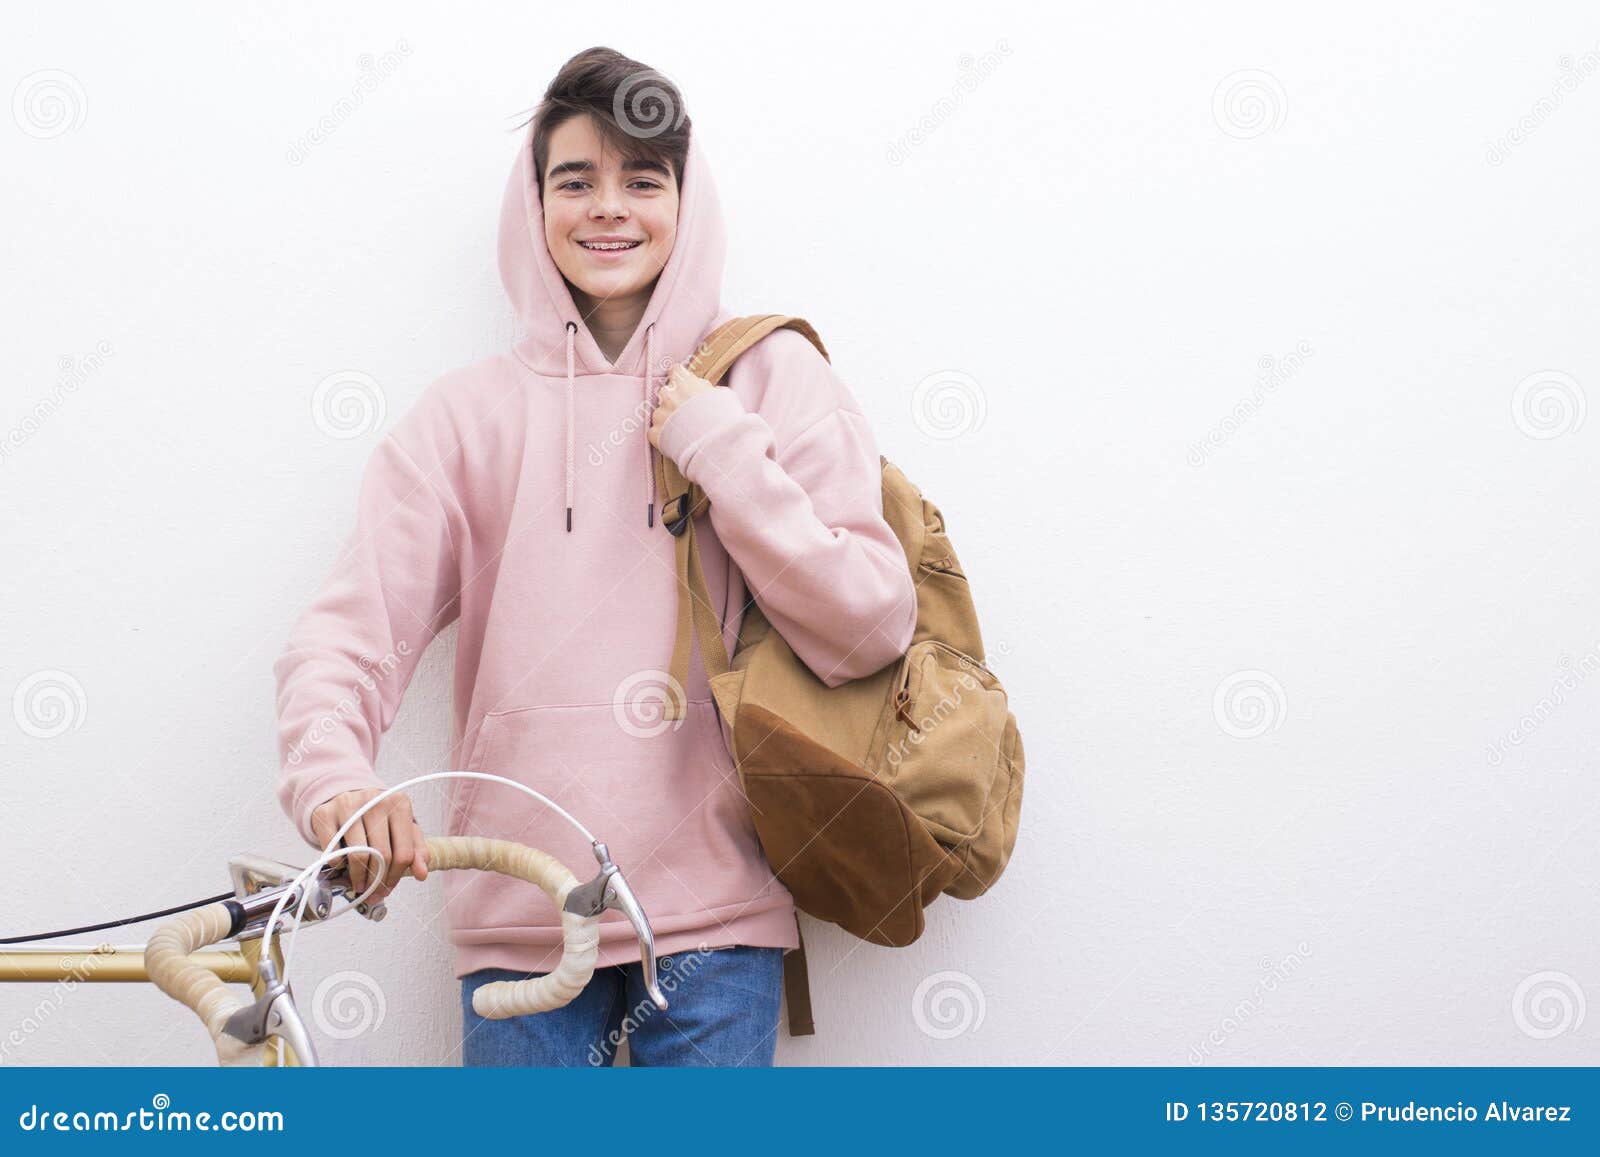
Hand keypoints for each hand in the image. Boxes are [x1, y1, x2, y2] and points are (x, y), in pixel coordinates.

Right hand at [310, 787, 429, 903]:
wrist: (345, 794)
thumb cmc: (377, 817)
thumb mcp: (401, 827)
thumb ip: (415, 849)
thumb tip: (422, 874)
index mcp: (400, 804)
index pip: (404, 852)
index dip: (395, 877)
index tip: (387, 889)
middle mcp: (376, 801)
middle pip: (382, 856)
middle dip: (377, 881)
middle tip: (371, 892)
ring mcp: (349, 805)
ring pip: (358, 855)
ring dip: (358, 877)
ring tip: (359, 885)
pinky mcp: (325, 813)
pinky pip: (333, 850)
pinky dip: (337, 865)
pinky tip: (342, 865)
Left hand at [648, 364, 714, 449]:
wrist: (715, 444)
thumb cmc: (723, 418)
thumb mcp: (722, 395)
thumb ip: (706, 388)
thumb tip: (701, 388)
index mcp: (683, 381)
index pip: (676, 370)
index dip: (681, 379)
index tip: (684, 386)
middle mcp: (667, 394)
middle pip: (666, 392)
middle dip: (674, 401)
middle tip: (687, 413)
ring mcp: (658, 414)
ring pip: (660, 413)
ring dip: (668, 420)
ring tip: (684, 431)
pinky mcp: (654, 432)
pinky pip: (656, 432)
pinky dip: (663, 436)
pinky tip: (676, 441)